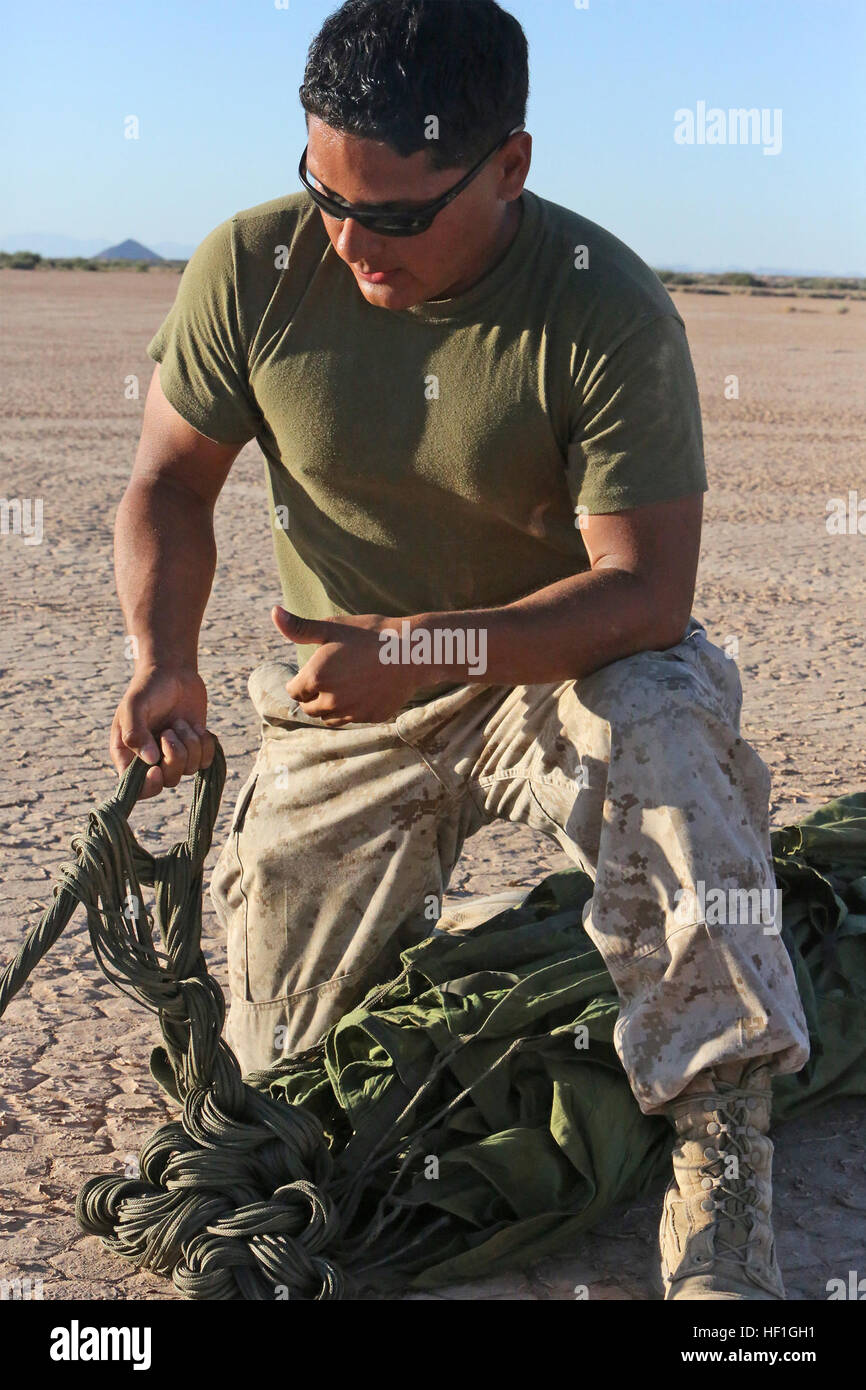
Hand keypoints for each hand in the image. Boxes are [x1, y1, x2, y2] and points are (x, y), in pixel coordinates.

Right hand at [110, 664, 215, 798]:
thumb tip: (150, 762)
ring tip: (180, 722)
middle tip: (169, 731)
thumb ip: (135, 733)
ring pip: (189, 770)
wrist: (172, 672)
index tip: (157, 770)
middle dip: (174, 756)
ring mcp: (174, 756)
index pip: (135, 789)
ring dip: (189, 743)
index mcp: (128, 755)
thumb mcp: (133, 706)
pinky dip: (205, 744)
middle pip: (168, 781)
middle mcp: (151, 761)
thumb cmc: (147, 688)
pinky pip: (206, 761)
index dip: (147, 787)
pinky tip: (196, 727)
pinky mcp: (195, 749)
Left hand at [272, 608, 422, 724]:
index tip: (313, 670)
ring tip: (343, 687)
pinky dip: (352, 710)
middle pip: (309, 708)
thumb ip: (299, 627)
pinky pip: (352, 719)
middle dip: (313, 696)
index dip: (301, 680)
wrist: (412, 651)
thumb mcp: (333, 627)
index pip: (294, 691)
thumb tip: (274, 612)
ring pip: (329, 718)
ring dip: (329, 707)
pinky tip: (363, 692)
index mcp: (315, 678)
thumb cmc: (371, 634)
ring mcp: (351, 712)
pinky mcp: (370, 718)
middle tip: (329, 678)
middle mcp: (330, 701)